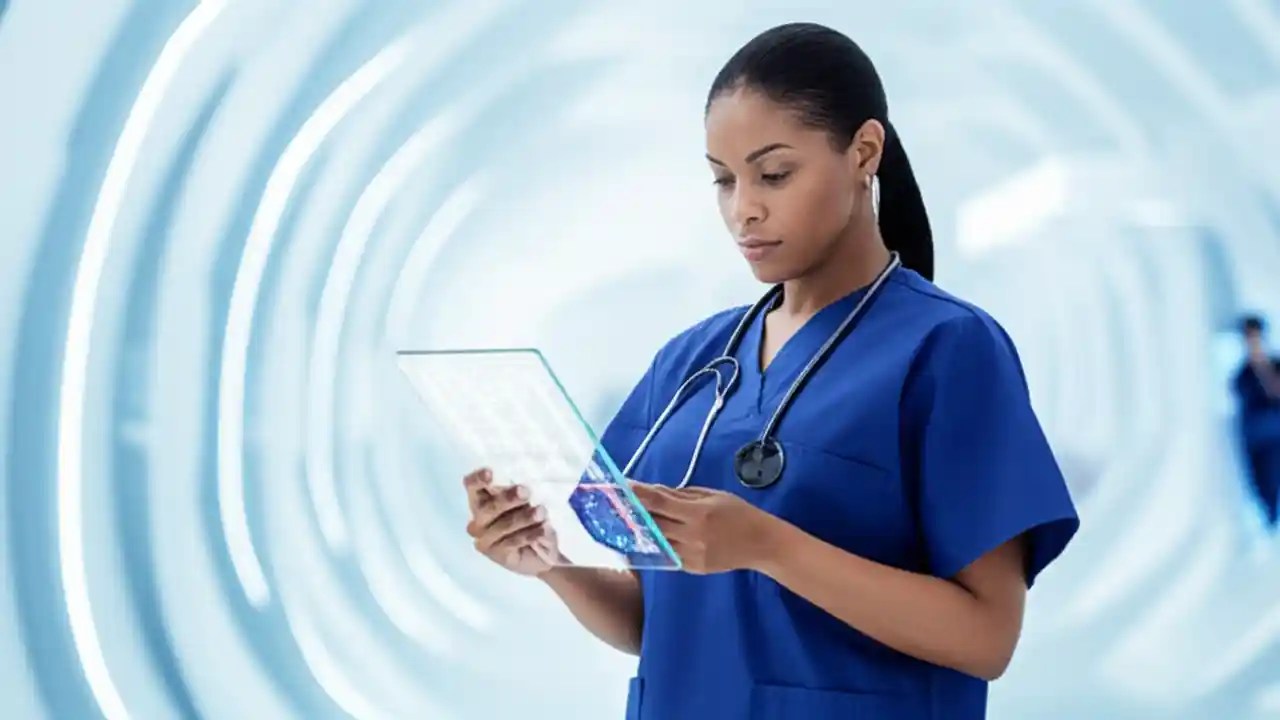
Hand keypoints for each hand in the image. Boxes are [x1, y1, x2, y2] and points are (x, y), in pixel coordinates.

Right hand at [463, 468, 560, 576]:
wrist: (544, 553)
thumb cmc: (531, 520)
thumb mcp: (527, 503)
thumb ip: (518, 493)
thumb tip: (521, 485)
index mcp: (481, 500)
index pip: (472, 486)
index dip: (478, 479)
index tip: (489, 473)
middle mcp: (478, 520)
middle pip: (488, 507)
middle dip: (507, 498)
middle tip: (526, 491)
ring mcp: (484, 540)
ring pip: (503, 525)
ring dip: (524, 517)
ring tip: (541, 512)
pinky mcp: (497, 555)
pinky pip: (512, 541)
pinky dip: (529, 534)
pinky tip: (543, 529)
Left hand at [629, 482, 776, 573]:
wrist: (761, 544)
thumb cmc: (738, 513)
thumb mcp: (712, 495)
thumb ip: (681, 494)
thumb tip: (654, 491)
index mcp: (698, 513)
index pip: (660, 503)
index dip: (639, 495)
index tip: (623, 487)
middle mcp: (692, 536)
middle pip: (654, 525)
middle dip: (636, 514)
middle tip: (618, 505)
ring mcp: (691, 555)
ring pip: (658, 542)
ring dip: (644, 532)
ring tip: (629, 522)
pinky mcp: (693, 568)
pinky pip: (670, 554)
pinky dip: (661, 545)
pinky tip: (651, 538)